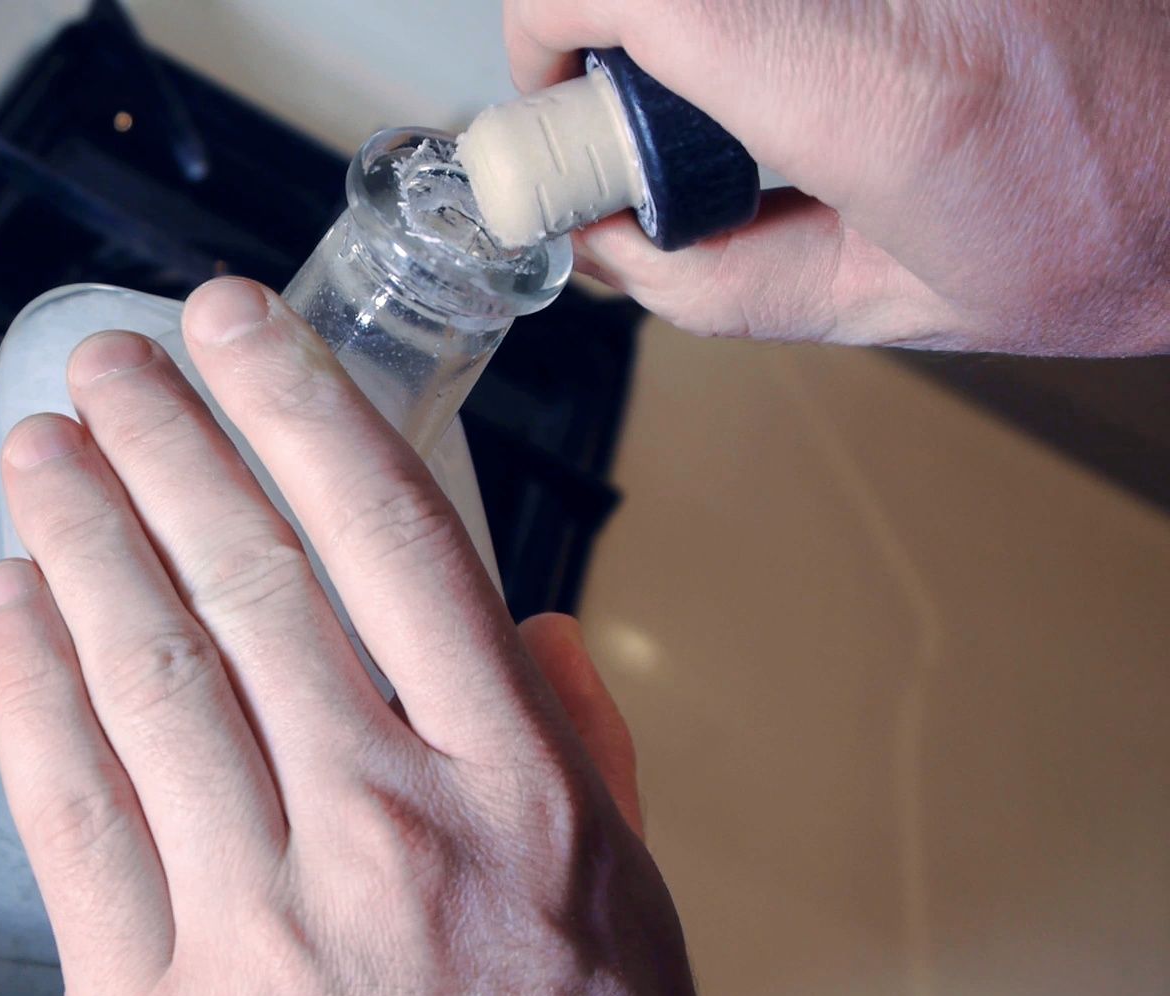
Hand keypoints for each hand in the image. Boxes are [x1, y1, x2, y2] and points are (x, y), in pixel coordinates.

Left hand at [0, 278, 702, 995]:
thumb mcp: (633, 920)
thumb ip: (578, 759)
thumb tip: (516, 631)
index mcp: (511, 794)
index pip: (391, 545)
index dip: (300, 413)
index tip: (241, 332)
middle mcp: (383, 833)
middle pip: (249, 585)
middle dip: (168, 448)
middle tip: (113, 364)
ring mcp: (256, 922)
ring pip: (150, 673)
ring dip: (84, 537)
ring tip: (45, 448)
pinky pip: (75, 813)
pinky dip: (30, 689)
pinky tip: (6, 605)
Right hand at [505, 0, 1169, 355]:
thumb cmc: (1136, 217)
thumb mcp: (906, 304)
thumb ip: (727, 285)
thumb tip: (613, 248)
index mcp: (873, 82)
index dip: (548, 27)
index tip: (556, 86)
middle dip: (622, 30)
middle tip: (659, 104)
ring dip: (709, 29)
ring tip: (768, 88)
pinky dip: (781, 21)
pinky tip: (842, 53)